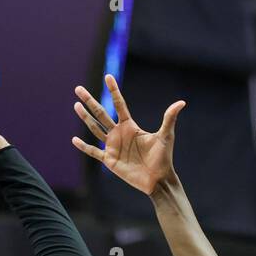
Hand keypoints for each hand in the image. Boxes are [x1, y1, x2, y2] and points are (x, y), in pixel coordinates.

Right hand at [71, 74, 184, 195]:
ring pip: (95, 129)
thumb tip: (181, 102)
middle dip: (90, 101)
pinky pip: (94, 151)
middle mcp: (119, 134)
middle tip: (78, 89)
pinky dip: (84, 147)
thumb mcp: (166, 136)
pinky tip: (74, 140)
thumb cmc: (163, 157)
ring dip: (85, 118)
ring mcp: (112, 146)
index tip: (107, 76)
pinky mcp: (109, 160)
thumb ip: (169, 118)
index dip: (113, 91)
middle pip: (101, 113)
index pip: (119, 104)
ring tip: (76, 105)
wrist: (157, 179)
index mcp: (130, 126)